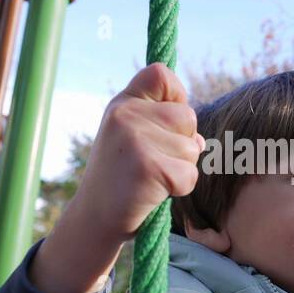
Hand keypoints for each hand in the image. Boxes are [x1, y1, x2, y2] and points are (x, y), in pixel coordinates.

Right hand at [77, 63, 204, 241]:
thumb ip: (161, 123)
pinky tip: (153, 192)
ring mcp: (135, 140)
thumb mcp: (132, 137)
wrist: (94, 218)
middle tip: (154, 161)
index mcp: (123, 103)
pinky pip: (189, 175)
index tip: (165, 122)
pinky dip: (180, 188)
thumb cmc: (121, 177)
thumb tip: (198, 139)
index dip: (176, 96)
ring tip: (151, 177)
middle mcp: (126, 116)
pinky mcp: (148, 167)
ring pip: (192, 148)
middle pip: (188, 116)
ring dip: (181, 168)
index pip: (161, 74)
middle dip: (183, 143)